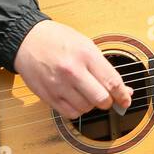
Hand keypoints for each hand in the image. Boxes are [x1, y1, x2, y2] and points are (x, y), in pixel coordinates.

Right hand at [12, 20, 132, 119]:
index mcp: (86, 54)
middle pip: (101, 99)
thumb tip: (123, 89)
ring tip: (87, 93)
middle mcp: (72, 71)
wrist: (27, 40)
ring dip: (91, 105)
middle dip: (108, 101)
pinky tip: (75, 99)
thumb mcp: (86, 45)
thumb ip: (104, 68)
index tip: (126, 99)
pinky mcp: (48, 96)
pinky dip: (77, 110)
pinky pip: (70, 113)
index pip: (112, 82)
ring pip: (86, 108)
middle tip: (106, 97)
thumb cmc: (58, 40)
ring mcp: (59, 85)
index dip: (123, 95)